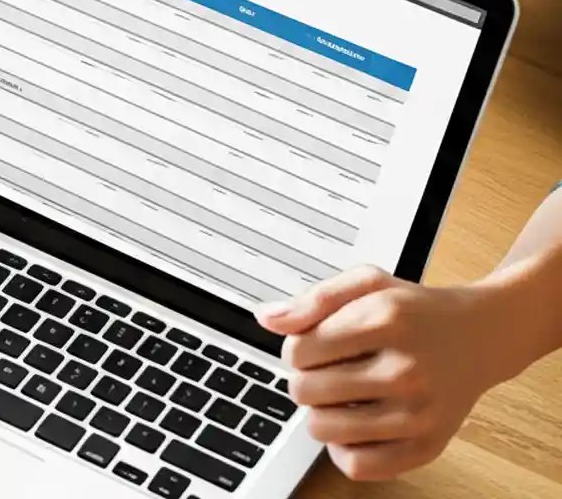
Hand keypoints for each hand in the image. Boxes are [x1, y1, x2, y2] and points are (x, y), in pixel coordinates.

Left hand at [255, 266, 523, 480]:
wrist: (482, 336)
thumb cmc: (416, 311)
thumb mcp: (368, 283)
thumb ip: (314, 299)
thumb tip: (267, 319)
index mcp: (386, 320)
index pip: (299, 350)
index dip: (297, 349)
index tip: (316, 346)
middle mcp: (405, 369)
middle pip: (304, 391)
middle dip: (307, 379)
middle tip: (330, 370)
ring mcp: (418, 413)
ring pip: (322, 429)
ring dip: (321, 412)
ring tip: (342, 395)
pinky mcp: (426, 447)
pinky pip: (356, 465)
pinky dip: (343, 448)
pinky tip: (355, 424)